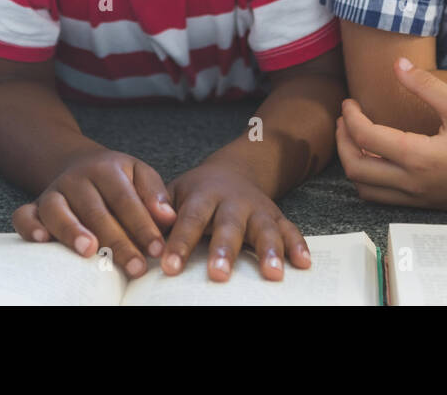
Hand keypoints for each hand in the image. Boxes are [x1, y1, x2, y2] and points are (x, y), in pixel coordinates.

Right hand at [12, 146, 176, 277]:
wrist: (81, 165)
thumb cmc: (119, 179)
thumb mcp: (141, 174)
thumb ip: (155, 195)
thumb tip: (169, 219)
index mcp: (106, 168)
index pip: (126, 199)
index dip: (142, 225)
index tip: (158, 249)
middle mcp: (76, 178)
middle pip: (96, 210)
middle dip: (117, 241)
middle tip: (136, 266)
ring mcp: (53, 191)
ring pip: (58, 210)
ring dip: (72, 231)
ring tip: (90, 251)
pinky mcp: (35, 205)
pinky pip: (24, 215)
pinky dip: (30, 227)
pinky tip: (42, 241)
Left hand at [159, 160, 310, 281]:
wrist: (234, 171)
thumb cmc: (197, 192)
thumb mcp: (174, 193)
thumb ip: (158, 213)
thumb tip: (142, 238)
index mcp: (203, 194)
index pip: (190, 219)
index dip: (180, 243)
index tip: (169, 267)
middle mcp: (233, 200)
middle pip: (229, 225)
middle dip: (224, 250)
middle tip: (218, 275)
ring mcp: (257, 209)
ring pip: (264, 229)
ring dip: (269, 251)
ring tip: (272, 274)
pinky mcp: (276, 217)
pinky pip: (290, 230)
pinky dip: (298, 246)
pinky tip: (304, 264)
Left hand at [336, 57, 446, 212]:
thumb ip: (426, 85)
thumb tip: (398, 64)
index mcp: (419, 158)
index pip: (365, 138)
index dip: (350, 117)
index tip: (349, 102)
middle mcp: (413, 183)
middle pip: (355, 169)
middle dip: (342, 142)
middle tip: (345, 119)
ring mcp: (418, 198)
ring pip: (365, 189)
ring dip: (353, 164)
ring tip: (357, 139)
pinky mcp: (424, 205)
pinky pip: (383, 197)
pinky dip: (370, 179)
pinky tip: (379, 157)